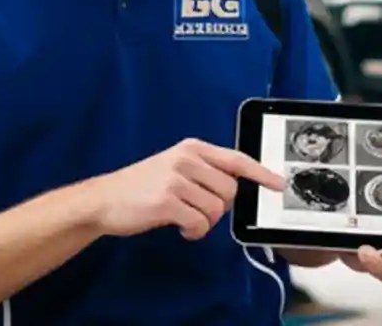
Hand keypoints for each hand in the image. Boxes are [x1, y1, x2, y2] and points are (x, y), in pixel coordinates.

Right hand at [93, 138, 284, 240]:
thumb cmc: (141, 186)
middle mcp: (186, 159)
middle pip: (230, 191)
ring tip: (184, 217)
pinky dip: (193, 231)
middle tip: (197, 209)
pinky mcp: (167, 202)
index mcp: (192, 148)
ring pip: (216, 210)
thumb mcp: (174, 166)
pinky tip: (180, 227)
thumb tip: (233, 188)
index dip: (260, 173)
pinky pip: (200, 224)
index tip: (278, 183)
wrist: (104, 199)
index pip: (236, 159)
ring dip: (204, 221)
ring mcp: (176, 179)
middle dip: (219, 207)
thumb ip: (203, 171)